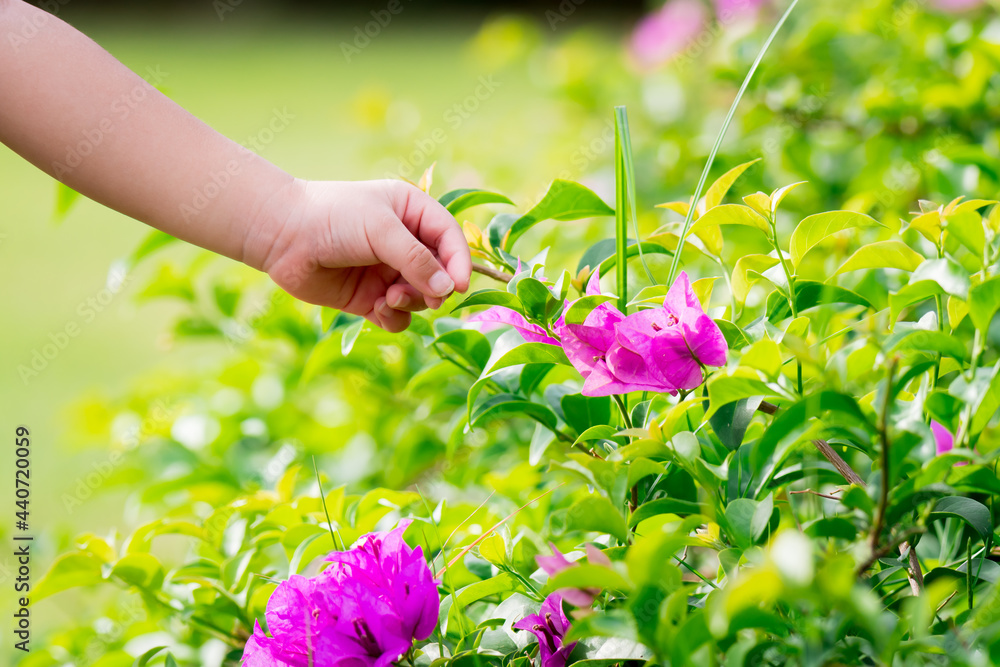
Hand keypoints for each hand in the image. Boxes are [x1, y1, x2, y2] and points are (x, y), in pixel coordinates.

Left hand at [248, 179, 470, 332]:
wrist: (281, 236)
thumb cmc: (332, 218)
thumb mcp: (380, 230)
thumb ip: (416, 259)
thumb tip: (448, 289)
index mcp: (412, 213)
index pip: (449, 239)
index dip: (459, 262)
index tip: (460, 286)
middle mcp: (403, 242)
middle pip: (439, 273)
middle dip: (433, 288)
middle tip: (426, 298)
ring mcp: (387, 272)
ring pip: (420, 298)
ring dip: (410, 303)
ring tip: (388, 298)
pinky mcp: (369, 297)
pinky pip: (397, 316)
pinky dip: (393, 318)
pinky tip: (377, 309)